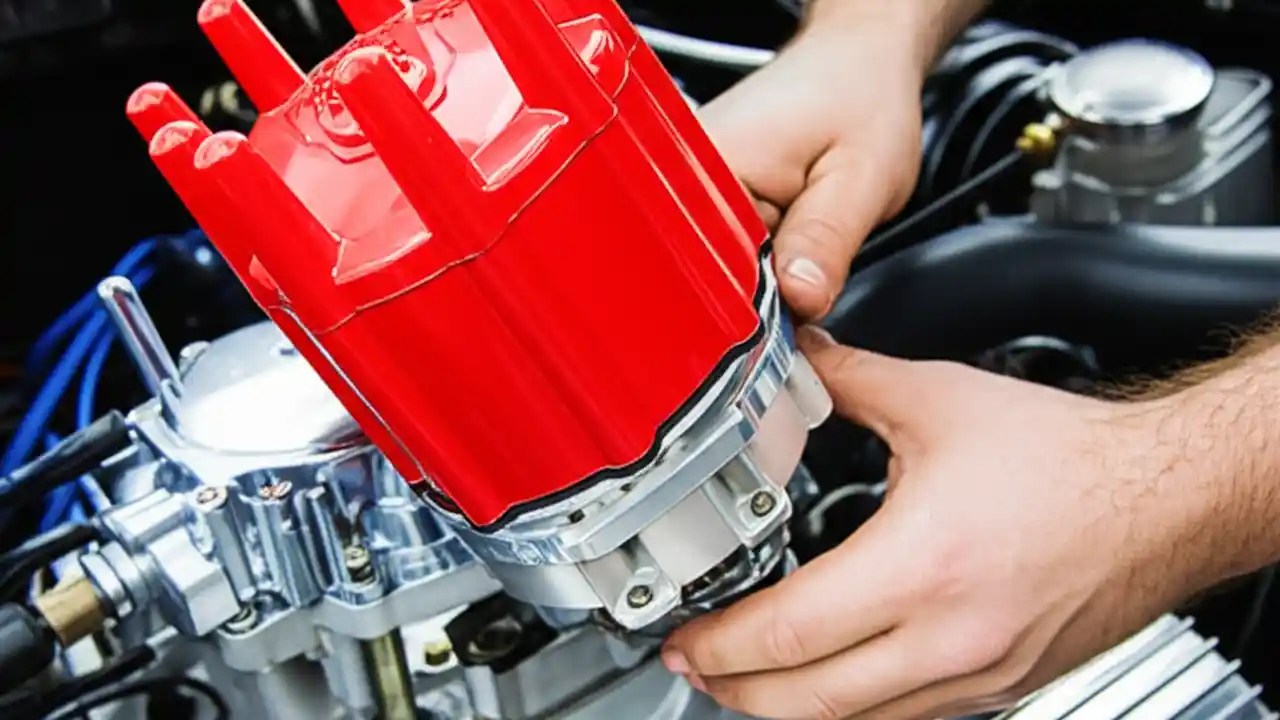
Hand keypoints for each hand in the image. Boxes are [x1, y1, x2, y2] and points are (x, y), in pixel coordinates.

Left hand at [662, 328, 1214, 718]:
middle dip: (734, 691)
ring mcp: (976, 675)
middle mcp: (948, 639)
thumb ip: (849, 379)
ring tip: (745, 678)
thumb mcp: (939, 402)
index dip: (718, 644)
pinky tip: (828, 679)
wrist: (1164, 501)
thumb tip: (796, 359)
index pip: (787, 633)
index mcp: (922, 566)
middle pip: (809, 702)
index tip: (684, 638)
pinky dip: (851, 707)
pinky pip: (905, 717)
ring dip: (788, 707)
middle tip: (694, 667)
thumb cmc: (1071, 460)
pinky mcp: (998, 685)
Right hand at [699, 14, 925, 319]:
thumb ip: (826, 239)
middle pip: (707, 276)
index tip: (794, 316)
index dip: (753, 308)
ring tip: (802, 242)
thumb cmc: (859, 98)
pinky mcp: (706, 202)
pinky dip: (760, 265)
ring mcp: (691, 191)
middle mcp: (684, 177)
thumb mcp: (861, 176)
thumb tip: (800, 298)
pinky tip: (786, 241)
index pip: (708, 268)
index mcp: (708, 166)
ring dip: (763, 279)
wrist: (855, 65)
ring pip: (719, 274)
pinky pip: (726, 257)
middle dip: (761, 296)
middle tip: (811, 275)